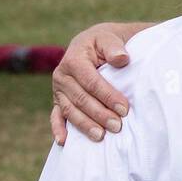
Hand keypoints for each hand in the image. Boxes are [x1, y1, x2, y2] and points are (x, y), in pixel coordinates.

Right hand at [50, 24, 132, 144]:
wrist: (94, 45)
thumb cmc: (105, 43)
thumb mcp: (109, 38)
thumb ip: (114, 47)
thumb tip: (122, 59)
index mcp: (74, 59)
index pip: (91, 82)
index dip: (107, 96)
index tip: (124, 109)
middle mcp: (62, 75)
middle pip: (81, 99)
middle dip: (99, 114)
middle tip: (117, 126)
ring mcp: (58, 90)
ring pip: (70, 110)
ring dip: (84, 125)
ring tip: (100, 137)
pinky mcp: (59, 100)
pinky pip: (56, 116)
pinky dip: (58, 129)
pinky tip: (63, 142)